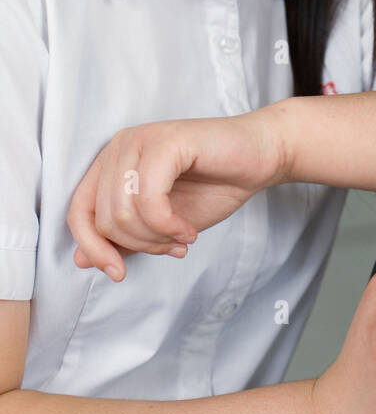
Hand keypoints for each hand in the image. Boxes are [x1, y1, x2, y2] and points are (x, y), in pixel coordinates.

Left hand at [67, 108, 287, 281]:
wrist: (259, 158)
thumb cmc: (213, 186)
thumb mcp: (160, 224)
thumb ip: (123, 238)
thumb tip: (81, 260)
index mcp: (112, 163)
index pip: (78, 212)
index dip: (94, 248)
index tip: (118, 273)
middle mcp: (120, 146)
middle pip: (105, 218)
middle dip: (140, 245)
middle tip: (172, 248)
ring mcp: (142, 140)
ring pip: (124, 212)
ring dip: (156, 238)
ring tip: (182, 238)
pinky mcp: (167, 141)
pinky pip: (150, 199)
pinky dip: (168, 225)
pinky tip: (188, 230)